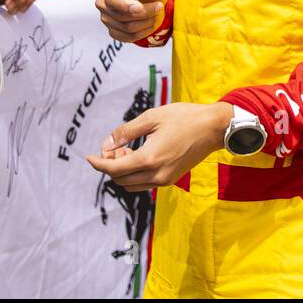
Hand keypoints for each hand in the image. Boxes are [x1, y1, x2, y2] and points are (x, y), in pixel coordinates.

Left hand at [85, 102, 232, 190]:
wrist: (214, 128)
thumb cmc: (184, 117)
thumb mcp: (152, 117)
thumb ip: (126, 132)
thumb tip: (107, 144)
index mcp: (149, 158)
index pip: (114, 169)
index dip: (98, 164)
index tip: (88, 157)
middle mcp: (156, 175)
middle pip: (120, 180)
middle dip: (110, 165)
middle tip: (112, 146)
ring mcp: (165, 180)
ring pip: (131, 185)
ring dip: (122, 172)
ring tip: (126, 150)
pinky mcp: (171, 180)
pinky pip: (144, 184)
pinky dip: (135, 174)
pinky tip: (139, 155)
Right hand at [95, 0, 167, 41]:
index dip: (124, 5)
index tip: (139, 8)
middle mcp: (103, 3)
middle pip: (121, 15)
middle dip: (144, 13)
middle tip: (160, 6)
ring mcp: (106, 19)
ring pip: (127, 28)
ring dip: (147, 22)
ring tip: (157, 13)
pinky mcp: (113, 31)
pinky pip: (128, 37)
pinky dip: (144, 32)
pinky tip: (151, 22)